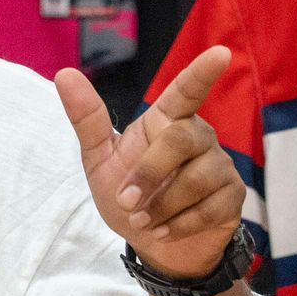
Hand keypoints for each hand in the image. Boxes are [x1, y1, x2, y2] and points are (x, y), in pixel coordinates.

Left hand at [55, 45, 243, 279]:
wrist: (151, 242)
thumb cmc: (128, 193)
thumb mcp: (99, 159)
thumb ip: (87, 120)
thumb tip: (64, 73)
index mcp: (166, 122)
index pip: (185, 92)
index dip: (201, 74)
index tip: (220, 53)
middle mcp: (198, 137)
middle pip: (181, 139)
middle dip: (149, 173)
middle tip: (126, 201)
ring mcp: (220, 166)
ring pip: (198, 179)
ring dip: (162, 206)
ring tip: (142, 221)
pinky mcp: (233, 196)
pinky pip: (211, 208)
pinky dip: (180, 224)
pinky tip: (163, 231)